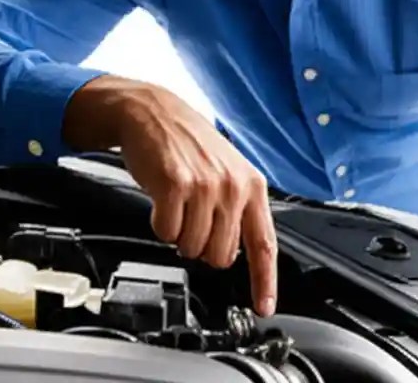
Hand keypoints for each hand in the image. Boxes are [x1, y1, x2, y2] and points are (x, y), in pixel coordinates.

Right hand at [64, 76, 278, 316]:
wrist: (153, 112)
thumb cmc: (188, 144)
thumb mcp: (227, 172)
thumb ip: (238, 210)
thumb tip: (238, 252)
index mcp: (252, 186)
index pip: (264, 244)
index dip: (264, 281)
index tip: (263, 306)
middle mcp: (233, 187)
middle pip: (221, 256)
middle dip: (202, 247)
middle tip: (192, 220)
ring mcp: (205, 186)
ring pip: (192, 247)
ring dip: (179, 234)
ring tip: (177, 205)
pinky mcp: (175, 185)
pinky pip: (166, 233)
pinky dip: (160, 224)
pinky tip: (162, 200)